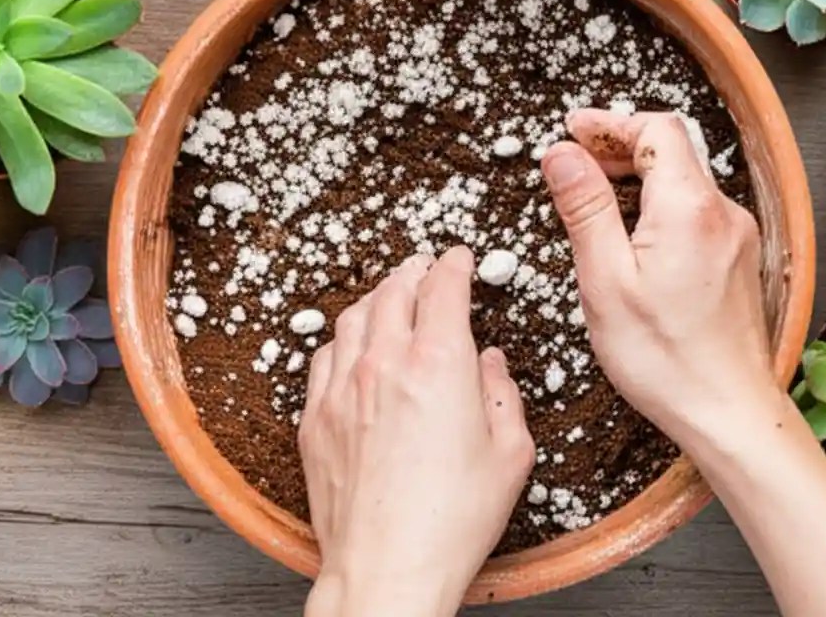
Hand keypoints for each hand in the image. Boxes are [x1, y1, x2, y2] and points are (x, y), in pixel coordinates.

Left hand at [300, 248, 534, 616]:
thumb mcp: (510, 455)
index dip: (453, 264)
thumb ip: (503, 396)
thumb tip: (489, 365)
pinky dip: (343, 339)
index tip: (459, 258)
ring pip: (353, 318)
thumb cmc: (453, 521)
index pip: (442, 287)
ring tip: (390, 295)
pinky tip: (353, 345)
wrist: (387, 568)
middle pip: (393, 291)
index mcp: (439, 364)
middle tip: (425, 267)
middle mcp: (385, 364)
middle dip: (413, 271)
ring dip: (376, 297)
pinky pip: (323, 357)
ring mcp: (342, 390)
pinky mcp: (315, 419)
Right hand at [540, 109, 779, 447]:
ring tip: (596, 203)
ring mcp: (737, 237)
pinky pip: (697, 214)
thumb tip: (563, 153)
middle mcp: (723, 213)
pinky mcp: (739, 261)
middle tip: (575, 164)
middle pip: (673, 151)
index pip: (656, 128)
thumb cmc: (665, 358)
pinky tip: (633, 240)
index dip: (611, 122)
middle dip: (621, 147)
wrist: (728, 412)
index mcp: (688, 208)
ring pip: (685, 184)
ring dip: (640, 179)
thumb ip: (586, 208)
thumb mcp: (605, 279)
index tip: (574, 129)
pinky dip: (661, 208)